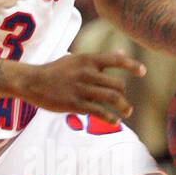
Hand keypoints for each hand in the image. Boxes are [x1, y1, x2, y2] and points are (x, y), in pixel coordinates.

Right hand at [18, 50, 144, 124]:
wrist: (32, 81)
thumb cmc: (56, 71)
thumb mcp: (77, 60)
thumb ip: (100, 59)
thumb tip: (122, 52)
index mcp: (88, 60)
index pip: (116, 60)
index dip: (132, 65)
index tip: (143, 71)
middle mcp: (86, 73)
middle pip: (117, 84)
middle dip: (123, 95)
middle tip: (123, 102)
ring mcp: (81, 89)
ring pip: (111, 98)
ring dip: (123, 107)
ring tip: (126, 112)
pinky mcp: (75, 104)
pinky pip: (99, 112)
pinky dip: (110, 118)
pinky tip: (114, 121)